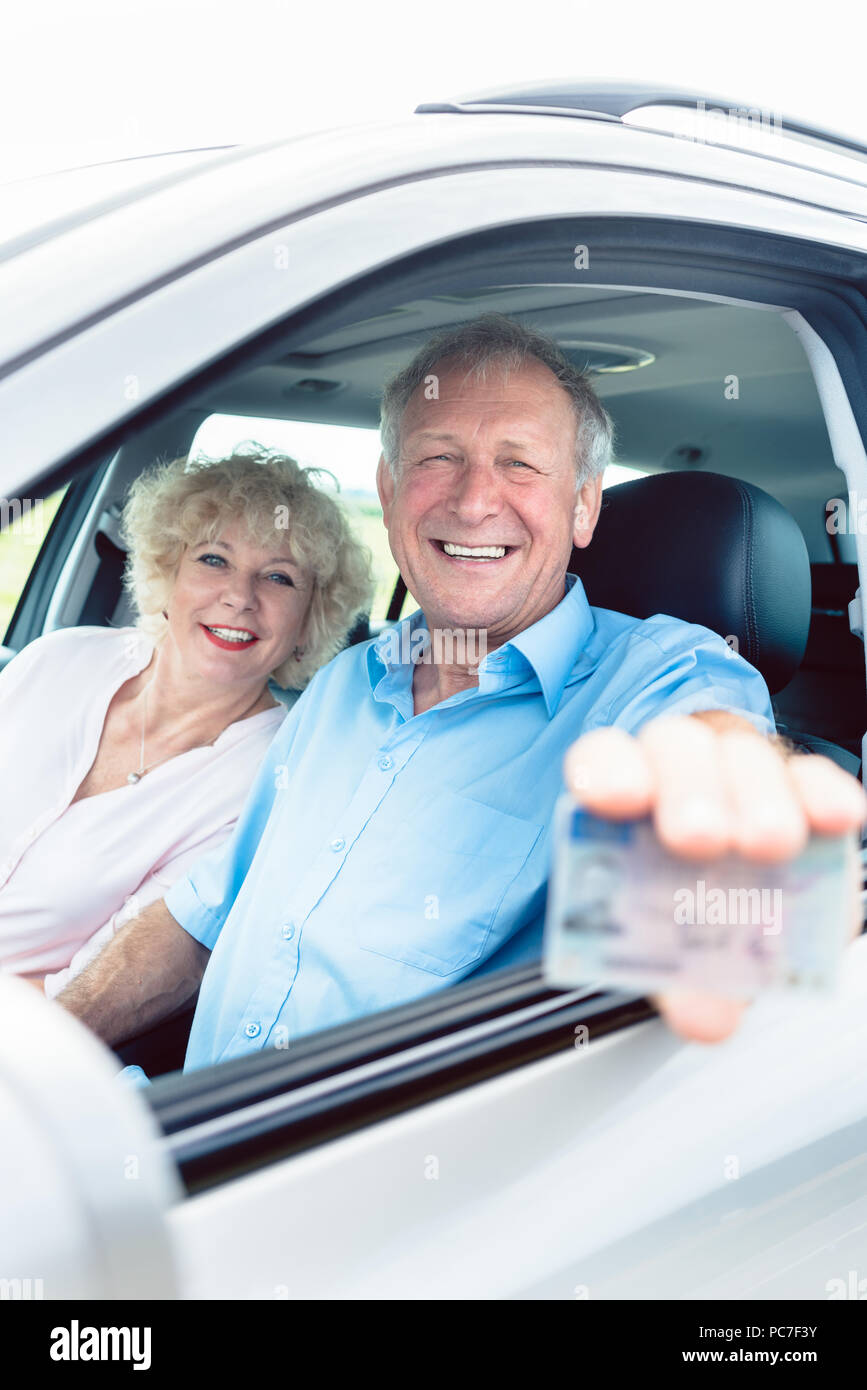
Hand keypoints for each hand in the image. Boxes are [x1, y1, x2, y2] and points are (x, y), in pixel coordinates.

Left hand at [563, 711, 866, 1041]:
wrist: (729, 885)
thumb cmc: (679, 902)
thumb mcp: (667, 948)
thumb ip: (679, 978)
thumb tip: (705, 1017)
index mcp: (621, 793)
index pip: (602, 761)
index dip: (607, 772)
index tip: (618, 798)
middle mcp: (674, 766)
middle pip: (676, 749)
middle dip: (689, 790)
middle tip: (700, 837)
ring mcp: (735, 766)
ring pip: (744, 756)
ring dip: (758, 796)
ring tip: (767, 844)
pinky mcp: (797, 780)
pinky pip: (811, 777)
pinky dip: (822, 795)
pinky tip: (833, 819)